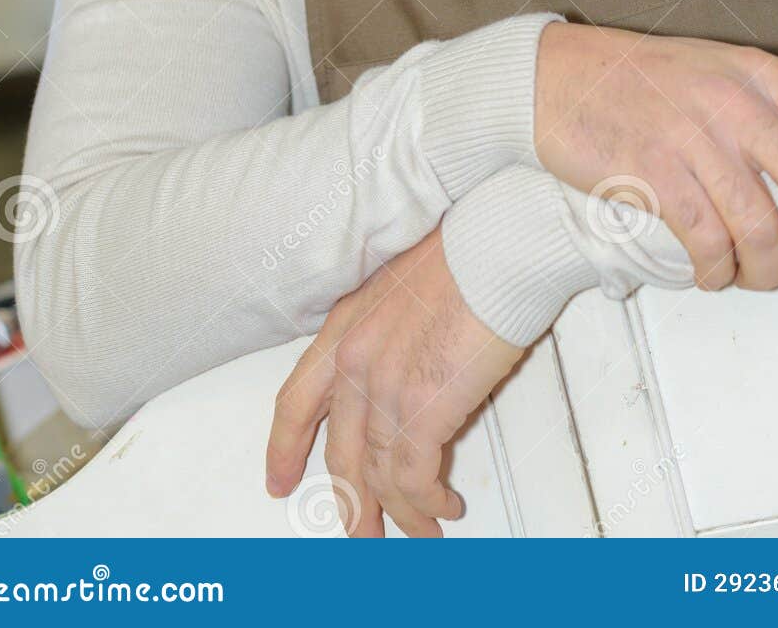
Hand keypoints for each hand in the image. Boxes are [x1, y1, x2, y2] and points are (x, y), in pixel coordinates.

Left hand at [264, 225, 522, 537]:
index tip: (279, 480)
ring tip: (421, 529)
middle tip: (361, 531)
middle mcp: (354, 358)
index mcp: (345, 326)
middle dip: (352, 504)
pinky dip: (427, 503)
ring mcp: (384, 386)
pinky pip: (413, 479)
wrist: (497, 246)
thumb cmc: (467, 256)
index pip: (297, 400)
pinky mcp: (421, 410)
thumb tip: (404, 381)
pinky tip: (442, 506)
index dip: (285, 448)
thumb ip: (388, 338)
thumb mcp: (403, 290)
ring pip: (378, 475)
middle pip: (340, 454)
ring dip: (401, 514)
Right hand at [535, 24, 777, 294]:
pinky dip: (716, 270)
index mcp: (755, 72)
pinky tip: (712, 272)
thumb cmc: (636, 79)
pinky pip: (705, 241)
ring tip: (757, 278)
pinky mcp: (652, 173)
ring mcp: (692, 136)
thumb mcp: (710, 70)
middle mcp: (732, 101)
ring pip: (760, 225)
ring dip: (767, 269)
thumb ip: (760, 105)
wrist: (550, 77)